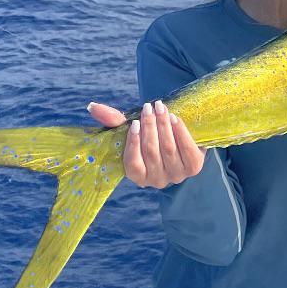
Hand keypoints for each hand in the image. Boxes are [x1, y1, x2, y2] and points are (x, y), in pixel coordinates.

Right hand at [87, 99, 205, 188]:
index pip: (133, 164)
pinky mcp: (194, 168)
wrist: (178, 135)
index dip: (134, 143)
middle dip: (150, 127)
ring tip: (160, 107)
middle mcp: (157, 181)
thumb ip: (112, 120)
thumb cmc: (149, 134)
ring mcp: (176, 176)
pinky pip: (187, 149)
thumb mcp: (131, 128)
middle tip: (148, 106)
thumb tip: (92, 107)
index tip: (135, 122)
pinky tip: (174, 118)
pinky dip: (180, 131)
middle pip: (152, 152)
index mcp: (138, 176)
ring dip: (164, 125)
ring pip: (168, 149)